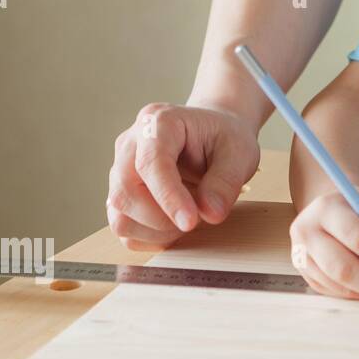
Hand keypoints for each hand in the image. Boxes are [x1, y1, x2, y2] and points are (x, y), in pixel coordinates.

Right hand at [107, 103, 260, 250]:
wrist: (215, 136)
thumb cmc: (224, 139)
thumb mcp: (240, 153)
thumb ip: (226, 182)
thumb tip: (210, 213)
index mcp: (160, 123)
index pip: (151, 164)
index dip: (169, 197)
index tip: (191, 221)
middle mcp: (131, 144)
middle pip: (126, 192)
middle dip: (162, 218)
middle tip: (197, 218)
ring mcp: (120, 170)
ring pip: (119, 213)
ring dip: (156, 229)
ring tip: (189, 218)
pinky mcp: (121, 195)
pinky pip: (123, 227)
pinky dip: (150, 236)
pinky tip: (175, 224)